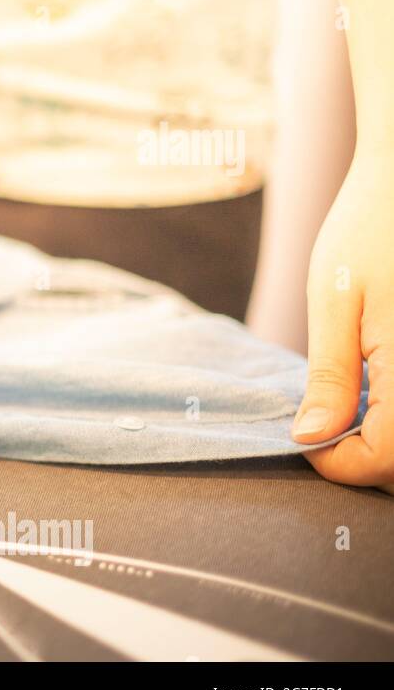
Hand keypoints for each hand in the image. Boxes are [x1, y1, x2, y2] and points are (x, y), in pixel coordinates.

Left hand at [292, 147, 393, 490]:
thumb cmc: (373, 225)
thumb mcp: (336, 300)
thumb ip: (332, 377)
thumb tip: (311, 437)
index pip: (386, 461)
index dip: (337, 464)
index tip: (303, 438)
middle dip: (369, 458)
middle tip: (327, 426)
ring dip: (391, 437)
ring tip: (355, 405)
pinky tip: (383, 384)